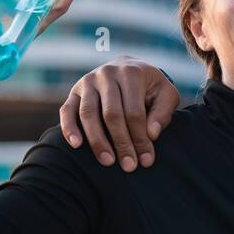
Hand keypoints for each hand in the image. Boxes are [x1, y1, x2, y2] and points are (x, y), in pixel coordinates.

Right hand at [59, 57, 180, 171]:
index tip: (146, 160)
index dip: (140, 138)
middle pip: (112, 114)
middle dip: (121, 143)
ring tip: (108, 161)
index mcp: (131, 73)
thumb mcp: (166, 93)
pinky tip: (76, 145)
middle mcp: (107, 74)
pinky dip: (69, 128)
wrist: (129, 68)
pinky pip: (67, 110)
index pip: (134, 112)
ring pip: (88, 114)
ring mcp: (88, 81)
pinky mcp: (74, 91)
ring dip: (97, 140)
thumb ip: (162, 112)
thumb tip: (152, 134)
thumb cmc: (150, 87)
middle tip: (129, 166)